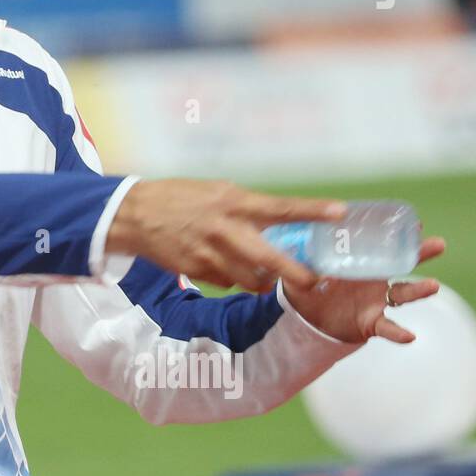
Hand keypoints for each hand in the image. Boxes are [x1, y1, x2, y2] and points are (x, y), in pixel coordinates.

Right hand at [108, 178, 344, 290]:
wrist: (135, 215)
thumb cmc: (179, 198)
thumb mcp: (215, 192)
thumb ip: (244, 207)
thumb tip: (276, 221)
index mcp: (232, 202)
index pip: (280, 207)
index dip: (312, 210)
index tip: (340, 213)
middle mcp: (224, 229)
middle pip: (270, 259)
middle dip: (296, 274)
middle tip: (315, 281)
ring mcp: (210, 253)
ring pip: (250, 280)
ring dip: (263, 281)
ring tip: (266, 276)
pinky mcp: (196, 271)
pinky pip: (227, 283)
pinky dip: (233, 279)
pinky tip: (226, 268)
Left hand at [282, 236, 446, 343]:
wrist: (307, 319)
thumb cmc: (309, 287)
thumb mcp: (300, 269)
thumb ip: (297, 259)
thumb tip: (292, 248)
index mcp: (360, 261)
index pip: (383, 245)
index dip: (400, 235)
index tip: (416, 223)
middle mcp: (375, 279)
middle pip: (403, 264)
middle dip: (421, 254)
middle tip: (439, 244)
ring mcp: (377, 301)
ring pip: (403, 294)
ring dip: (419, 290)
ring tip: (434, 285)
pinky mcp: (371, 322)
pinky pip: (388, 328)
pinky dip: (398, 333)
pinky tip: (409, 336)